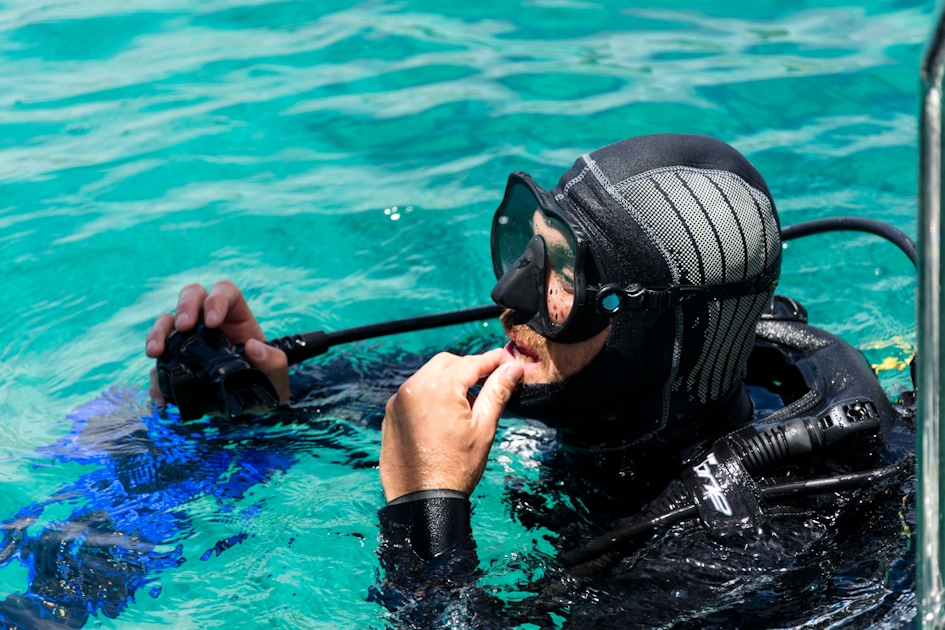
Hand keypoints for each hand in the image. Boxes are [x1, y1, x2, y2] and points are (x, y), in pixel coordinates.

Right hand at [145, 280, 288, 404]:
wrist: (253, 407)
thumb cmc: (266, 383)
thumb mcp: (277, 376)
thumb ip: (274, 362)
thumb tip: (254, 346)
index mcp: (237, 317)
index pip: (225, 292)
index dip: (216, 299)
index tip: (212, 321)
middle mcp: (210, 323)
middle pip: (192, 296)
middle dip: (184, 307)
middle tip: (183, 326)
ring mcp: (190, 341)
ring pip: (168, 321)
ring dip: (158, 332)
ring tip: (155, 352)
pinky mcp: (176, 363)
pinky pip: (160, 362)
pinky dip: (156, 375)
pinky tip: (160, 393)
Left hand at [379, 349, 524, 500]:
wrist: (421, 502)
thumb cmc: (456, 468)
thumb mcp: (483, 428)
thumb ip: (497, 392)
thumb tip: (513, 368)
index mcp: (439, 388)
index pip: (471, 363)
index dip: (492, 360)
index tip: (506, 361)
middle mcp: (413, 388)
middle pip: (446, 363)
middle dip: (467, 368)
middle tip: (487, 382)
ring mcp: (398, 401)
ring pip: (428, 376)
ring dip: (448, 381)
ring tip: (466, 406)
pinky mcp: (390, 414)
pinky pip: (414, 393)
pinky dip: (430, 395)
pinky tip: (443, 416)